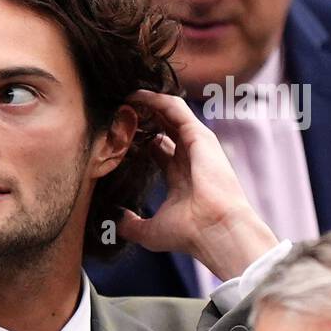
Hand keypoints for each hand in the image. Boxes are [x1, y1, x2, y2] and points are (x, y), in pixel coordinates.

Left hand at [117, 90, 277, 279]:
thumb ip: (131, 225)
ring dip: (146, 104)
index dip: (137, 141)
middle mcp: (189, 158)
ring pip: (169, 113)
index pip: (157, 150)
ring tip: (122, 97)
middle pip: (163, 128)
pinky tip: (134, 96)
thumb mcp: (151, 231)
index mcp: (180, 178)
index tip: (115, 135)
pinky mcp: (199, 135)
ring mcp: (196, 145)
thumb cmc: (189, 234)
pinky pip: (175, 108)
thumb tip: (115, 222)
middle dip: (141, 118)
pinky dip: (155, 99)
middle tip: (115, 111)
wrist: (215, 230)